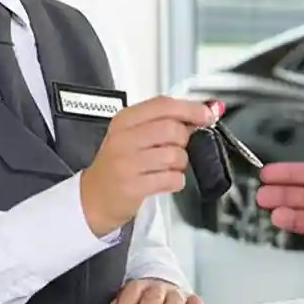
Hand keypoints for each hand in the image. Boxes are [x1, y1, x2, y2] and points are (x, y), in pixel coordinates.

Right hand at [80, 97, 220, 236]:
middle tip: (176, 148)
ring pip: (175, 155)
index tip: (206, 115)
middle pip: (172, 129)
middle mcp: (123, 139)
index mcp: (124, 120)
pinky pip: (172, 179)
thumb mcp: (135, 134)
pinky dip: (175, 180)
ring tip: (166, 167)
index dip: (191, 109)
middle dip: (184, 140)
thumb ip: (168, 120)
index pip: (163, 105)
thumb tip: (209, 109)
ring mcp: (126, 163)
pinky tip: (164, 180)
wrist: (93, 198)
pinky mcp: (133, 186)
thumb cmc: (119, 164)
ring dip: (179, 163)